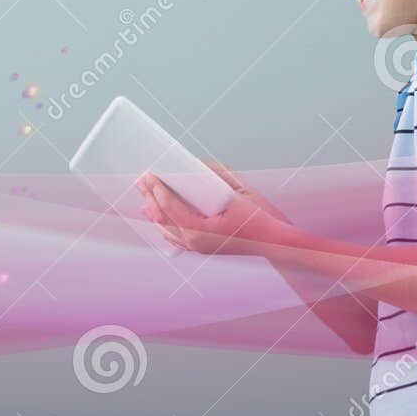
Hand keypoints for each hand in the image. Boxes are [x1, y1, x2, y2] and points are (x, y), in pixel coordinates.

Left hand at [137, 169, 290, 254]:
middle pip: (164, 218)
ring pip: (167, 230)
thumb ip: (216, 177)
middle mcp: (195, 242)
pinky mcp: (204, 249)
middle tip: (140, 181)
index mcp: (200, 230)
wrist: (276, 243)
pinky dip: (165, 227)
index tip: (148, 175)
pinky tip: (159, 219)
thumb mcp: (238, 192)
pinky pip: (177, 239)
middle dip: (151, 198)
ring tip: (144, 198)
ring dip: (155, 212)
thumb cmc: (260, 218)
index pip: (170, 207)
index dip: (157, 189)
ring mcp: (199, 247)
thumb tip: (195, 167)